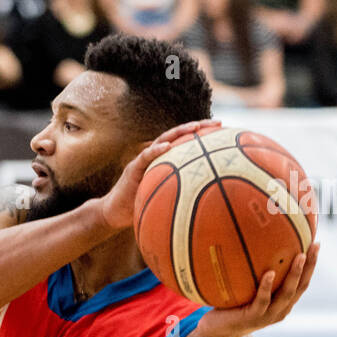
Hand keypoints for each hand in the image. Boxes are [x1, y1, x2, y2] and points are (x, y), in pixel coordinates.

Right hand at [90, 118, 220, 230]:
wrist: (113, 214)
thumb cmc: (140, 209)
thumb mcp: (165, 202)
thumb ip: (182, 198)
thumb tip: (210, 207)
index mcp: (165, 162)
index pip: (185, 143)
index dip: (203, 136)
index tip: (224, 132)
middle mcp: (155, 157)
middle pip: (178, 136)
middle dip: (198, 126)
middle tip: (218, 123)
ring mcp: (143, 161)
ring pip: (163, 139)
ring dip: (180, 132)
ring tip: (196, 127)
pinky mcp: (132, 169)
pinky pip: (145, 157)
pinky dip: (156, 150)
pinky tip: (167, 146)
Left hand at [197, 243, 319, 336]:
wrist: (215, 331)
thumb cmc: (231, 306)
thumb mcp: (247, 288)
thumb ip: (254, 273)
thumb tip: (253, 241)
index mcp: (282, 303)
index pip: (302, 282)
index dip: (311, 265)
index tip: (316, 244)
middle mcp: (280, 310)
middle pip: (301, 286)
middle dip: (310, 266)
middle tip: (315, 246)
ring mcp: (267, 315)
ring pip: (286, 293)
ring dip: (295, 274)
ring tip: (300, 256)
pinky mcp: (253, 318)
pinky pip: (262, 300)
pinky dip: (267, 286)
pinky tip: (269, 273)